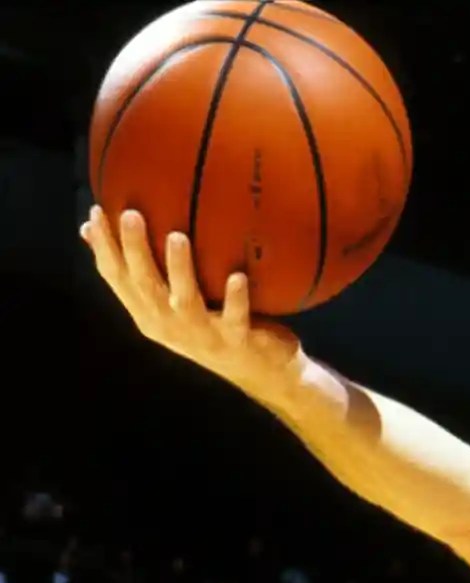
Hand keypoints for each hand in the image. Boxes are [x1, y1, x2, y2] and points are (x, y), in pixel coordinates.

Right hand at [81, 205, 302, 398]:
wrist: (259, 370)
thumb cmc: (211, 326)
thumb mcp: (170, 302)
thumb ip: (143, 273)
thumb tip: (98, 231)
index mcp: (148, 314)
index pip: (117, 278)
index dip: (104, 248)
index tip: (96, 211)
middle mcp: (168, 325)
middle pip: (145, 285)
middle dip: (135, 250)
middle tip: (131, 214)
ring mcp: (201, 334)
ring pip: (184, 300)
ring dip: (179, 268)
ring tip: (177, 237)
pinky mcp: (234, 340)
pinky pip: (234, 317)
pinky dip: (235, 298)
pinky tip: (238, 276)